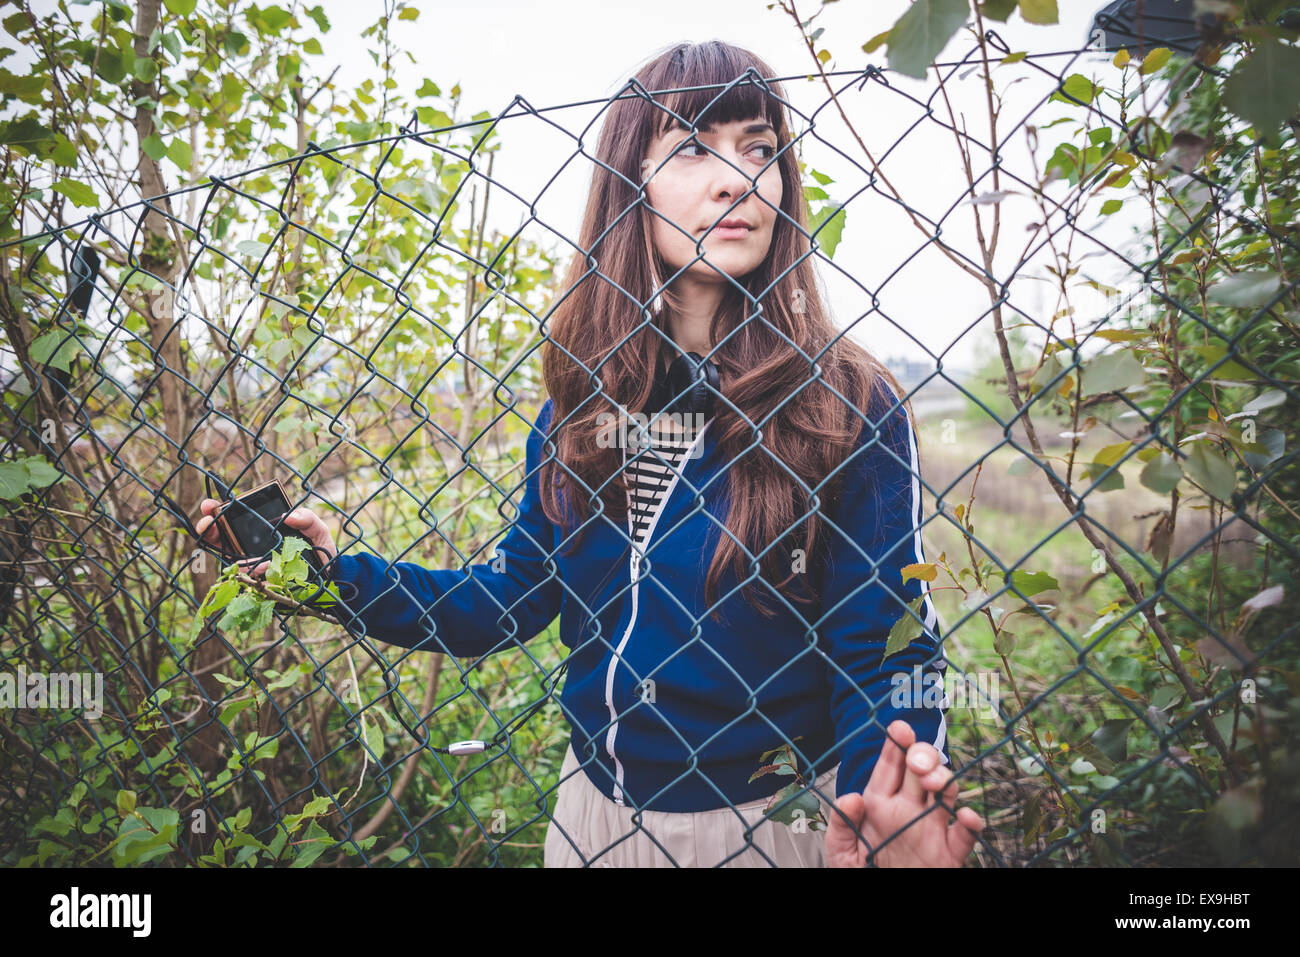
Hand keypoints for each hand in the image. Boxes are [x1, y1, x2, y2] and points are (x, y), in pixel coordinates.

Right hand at [194, 499, 337, 578]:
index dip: (220, 509)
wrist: (329, 577)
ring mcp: (252, 561)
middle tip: (207, 520)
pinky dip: (244, 568)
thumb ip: (307, 519)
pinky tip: (250, 564)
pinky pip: (244, 574)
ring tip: (215, 534)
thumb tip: (289, 516)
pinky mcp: (257, 579)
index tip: (213, 505)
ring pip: (226, 553)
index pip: (237, 516)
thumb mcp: (317, 530)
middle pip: (223, 534)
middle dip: (210, 525)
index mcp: (264, 527)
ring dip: (218, 544)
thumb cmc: (320, 550)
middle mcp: (253, 543)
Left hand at [825, 719, 982, 867]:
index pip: (889, 767)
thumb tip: (850, 798)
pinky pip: (966, 835)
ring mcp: (931, 830)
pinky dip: (971, 824)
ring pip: (945, 792)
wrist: (886, 905)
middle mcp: (907, 812)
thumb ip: (841, 826)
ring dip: (945, 780)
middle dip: (923, 755)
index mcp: (880, 806)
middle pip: (920, 770)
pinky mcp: (949, 855)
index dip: (895, 745)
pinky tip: (965, 817)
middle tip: (918, 760)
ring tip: (934, 783)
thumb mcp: (841, 854)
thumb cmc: (861, 876)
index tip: (900, 728)